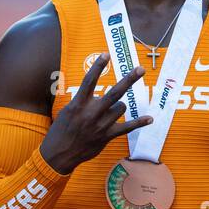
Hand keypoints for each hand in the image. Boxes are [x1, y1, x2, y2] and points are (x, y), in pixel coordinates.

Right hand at [40, 53, 152, 174]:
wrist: (59, 154)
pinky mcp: (107, 136)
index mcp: (78, 105)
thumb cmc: (61, 131)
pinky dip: (139, 123)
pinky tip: (150, 119)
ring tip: (108, 113)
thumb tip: (99, 97)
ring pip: (121, 108)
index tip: (106, 54)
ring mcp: (101, 125)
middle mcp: (91, 113)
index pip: (89, 81)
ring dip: (118, 107)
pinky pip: (127, 127)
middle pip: (114, 92)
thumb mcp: (67, 112)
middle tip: (140, 69)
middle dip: (129, 79)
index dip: (98, 67)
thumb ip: (83, 103)